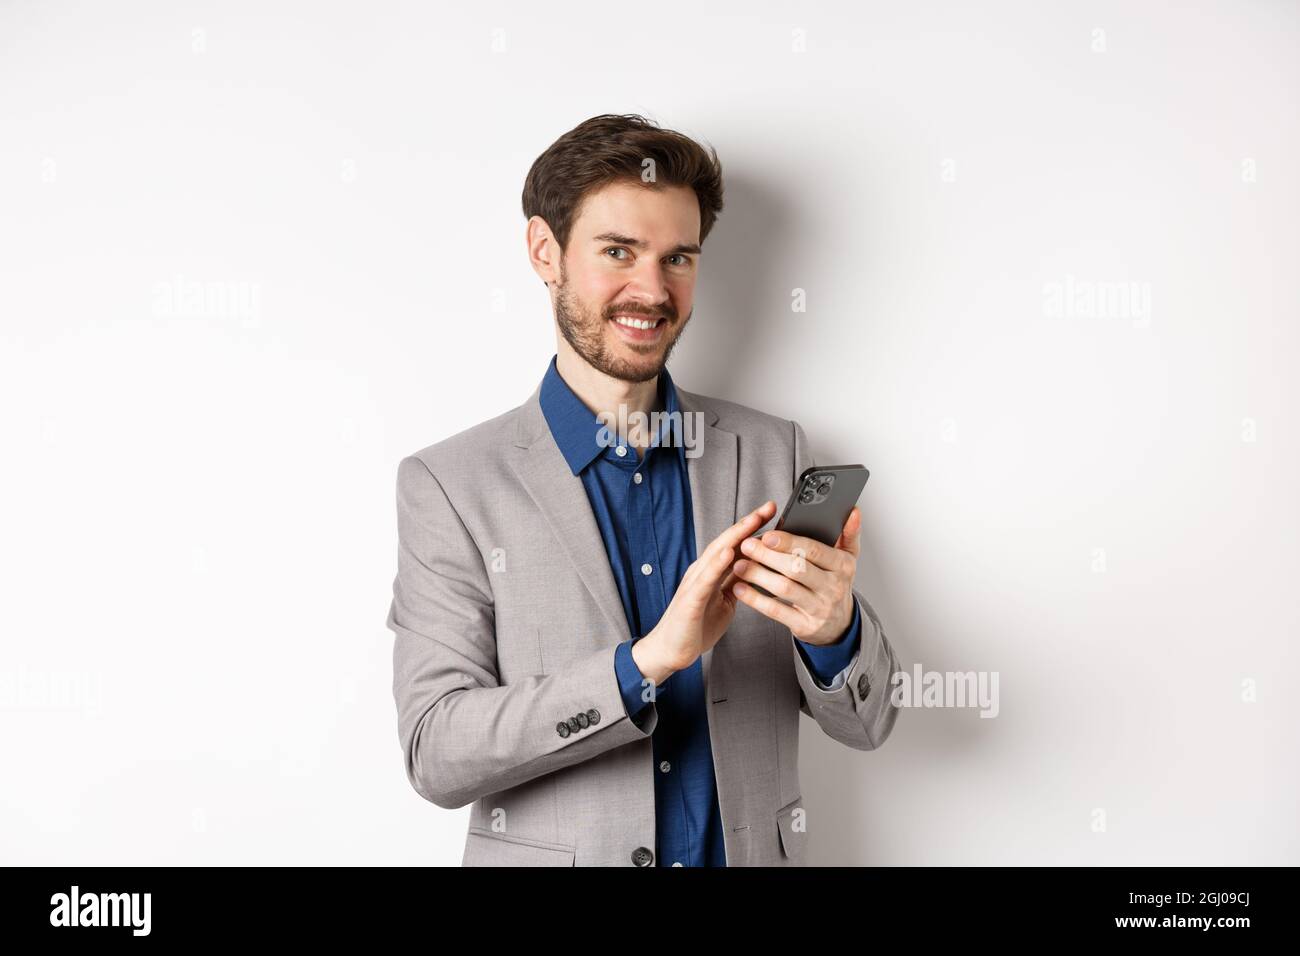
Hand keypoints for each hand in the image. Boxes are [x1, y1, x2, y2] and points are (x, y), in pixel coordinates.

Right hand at [635, 500, 778, 680]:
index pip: (734, 545)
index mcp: (712, 573)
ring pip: (717, 554)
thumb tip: (755, 570)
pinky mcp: (690, 600)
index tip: (772, 514)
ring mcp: (695, 583)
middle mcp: (702, 572)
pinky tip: (730, 553)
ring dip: (736, 536)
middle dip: (748, 524)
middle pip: (727, 542)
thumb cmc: (695, 626)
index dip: (753, 528)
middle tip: (768, 508)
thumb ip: (736, 583)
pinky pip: (706, 579)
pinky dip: (718, 564)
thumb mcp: (724, 601)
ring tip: (753, 521)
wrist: (670, 650)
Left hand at [727, 506, 860, 644]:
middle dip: (769, 556)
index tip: (768, 534)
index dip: (790, 542)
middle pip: (797, 569)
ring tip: (739, 565)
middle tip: (747, 545)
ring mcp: (819, 608)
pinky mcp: (804, 626)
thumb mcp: (848, 559)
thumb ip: (849, 534)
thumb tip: (853, 511)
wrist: (839, 624)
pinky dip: (756, 600)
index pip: (815, 550)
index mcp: (843, 566)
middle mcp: (833, 587)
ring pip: (785, 589)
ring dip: (759, 575)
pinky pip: (777, 611)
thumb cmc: (836, 584)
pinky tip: (740, 588)